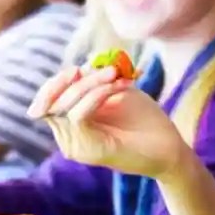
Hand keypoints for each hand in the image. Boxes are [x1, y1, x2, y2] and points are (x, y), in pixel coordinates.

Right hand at [28, 65, 192, 180]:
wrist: (169, 147)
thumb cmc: (145, 119)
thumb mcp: (117, 91)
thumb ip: (96, 80)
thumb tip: (83, 64)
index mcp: (71, 125)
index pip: (45, 103)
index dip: (54, 84)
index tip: (77, 69)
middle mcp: (69, 139)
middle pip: (51, 104)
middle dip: (69, 82)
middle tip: (91, 69)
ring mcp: (77, 147)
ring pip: (64, 109)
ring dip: (89, 85)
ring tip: (115, 76)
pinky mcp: (89, 151)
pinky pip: (77, 117)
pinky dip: (94, 97)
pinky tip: (114, 88)